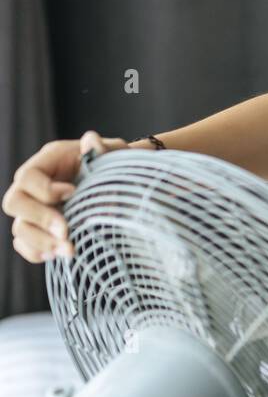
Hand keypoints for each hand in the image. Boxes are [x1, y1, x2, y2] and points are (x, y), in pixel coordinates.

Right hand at [2, 130, 130, 262]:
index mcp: (48, 161)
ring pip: (19, 228)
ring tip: (69, 249)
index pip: (28, 176)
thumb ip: (104, 148)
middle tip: (66, 231)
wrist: (124, 184)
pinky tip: (56, 255)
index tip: (72, 193)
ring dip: (42, 242)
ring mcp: (35, 209)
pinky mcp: (41, 229)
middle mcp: (35, 186)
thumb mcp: (114, 152)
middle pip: (14, 203)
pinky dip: (36, 253)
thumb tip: (90, 141)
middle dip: (39, 219)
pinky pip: (25, 244)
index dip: (44, 189)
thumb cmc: (115, 164)